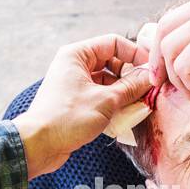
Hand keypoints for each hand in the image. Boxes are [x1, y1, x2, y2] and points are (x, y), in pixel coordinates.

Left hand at [14, 34, 152, 178]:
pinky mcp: (76, 102)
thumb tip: (149, 77)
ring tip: (139, 105)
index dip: (135, 54)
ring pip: (108, 81)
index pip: (114, 43)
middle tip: (147, 90)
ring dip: (124, 92)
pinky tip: (125, 116)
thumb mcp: (106, 100)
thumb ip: (131, 87)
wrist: (38, 145)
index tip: (151, 69)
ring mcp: (75, 84)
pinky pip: (101, 96)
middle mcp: (75, 66)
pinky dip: (114, 104)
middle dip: (131, 76)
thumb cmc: (66, 118)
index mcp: (77, 55)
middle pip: (112, 62)